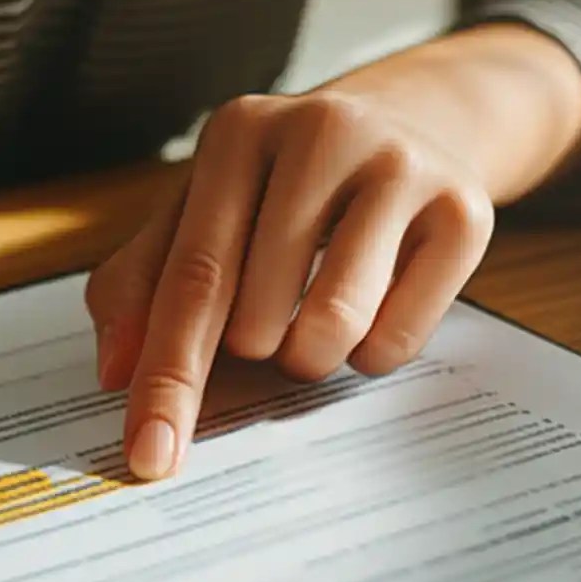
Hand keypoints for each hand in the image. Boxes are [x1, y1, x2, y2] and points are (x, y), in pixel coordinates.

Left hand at [84, 87, 495, 480]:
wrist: (413, 124)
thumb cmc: (284, 188)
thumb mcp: (204, 212)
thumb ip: (142, 284)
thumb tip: (115, 370)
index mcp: (239, 132)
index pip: (191, 277)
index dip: (167, 377)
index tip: (149, 457)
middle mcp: (321, 131)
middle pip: (256, 314)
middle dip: (249, 354)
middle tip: (265, 318)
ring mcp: (401, 166)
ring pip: (331, 328)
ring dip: (309, 358)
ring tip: (312, 317)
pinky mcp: (465, 209)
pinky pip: (398, 341)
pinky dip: (369, 355)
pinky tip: (371, 307)